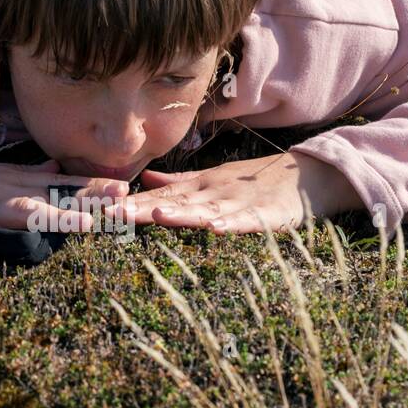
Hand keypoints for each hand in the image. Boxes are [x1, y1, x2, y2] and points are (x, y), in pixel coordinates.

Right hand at [0, 147, 129, 230]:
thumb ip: (23, 174)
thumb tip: (56, 170)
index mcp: (12, 176)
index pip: (59, 180)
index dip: (91, 184)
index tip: (122, 186)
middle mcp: (12, 184)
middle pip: (62, 189)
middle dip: (97, 195)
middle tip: (131, 196)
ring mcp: (1, 200)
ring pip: (52, 203)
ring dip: (85, 209)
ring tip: (116, 211)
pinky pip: (29, 218)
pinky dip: (55, 220)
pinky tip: (78, 225)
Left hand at [104, 152, 359, 232]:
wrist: (306, 177)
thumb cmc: (255, 183)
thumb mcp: (213, 181)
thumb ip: (179, 184)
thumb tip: (145, 181)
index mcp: (199, 189)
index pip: (159, 197)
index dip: (131, 204)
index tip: (100, 210)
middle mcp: (213, 194)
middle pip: (174, 203)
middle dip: (143, 209)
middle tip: (113, 214)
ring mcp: (238, 203)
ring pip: (205, 211)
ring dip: (181, 214)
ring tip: (156, 216)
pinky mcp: (264, 216)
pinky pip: (246, 222)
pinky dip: (232, 224)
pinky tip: (216, 229)